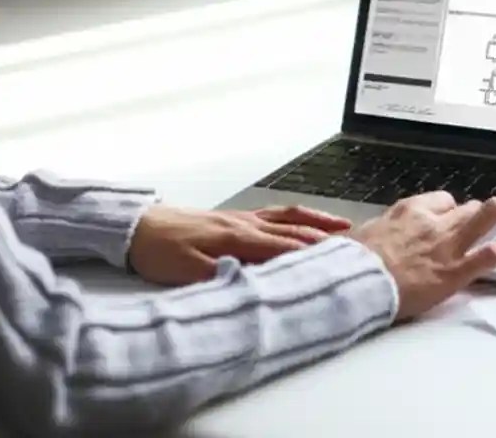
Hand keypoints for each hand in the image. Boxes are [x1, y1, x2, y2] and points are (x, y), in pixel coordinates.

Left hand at [128, 204, 351, 284]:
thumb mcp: (187, 272)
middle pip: (294, 231)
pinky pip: (274, 214)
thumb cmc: (160, 251)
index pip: (285, 248)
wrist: (137, 228)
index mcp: (239, 238)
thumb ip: (224, 275)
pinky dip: (295, 216)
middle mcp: (246, 224)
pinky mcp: (233, 218)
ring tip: (344, 227)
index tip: (342, 262)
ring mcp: (241, 218)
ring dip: (317, 223)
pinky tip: (302, 221)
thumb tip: (256, 281)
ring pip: (288, 217)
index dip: (314, 255)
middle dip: (326, 240)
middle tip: (358, 247)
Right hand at [351, 191, 495, 320]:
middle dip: (481, 212)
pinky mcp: (457, 269)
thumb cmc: (355, 263)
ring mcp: (449, 244)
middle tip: (494, 217)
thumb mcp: (362, 237)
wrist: (359, 282)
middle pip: (467, 208)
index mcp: (408, 211)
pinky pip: (494, 254)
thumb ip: (380, 234)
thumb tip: (372, 239)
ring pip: (489, 217)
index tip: (452, 216)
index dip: (449, 209)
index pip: (440, 201)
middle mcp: (433, 221)